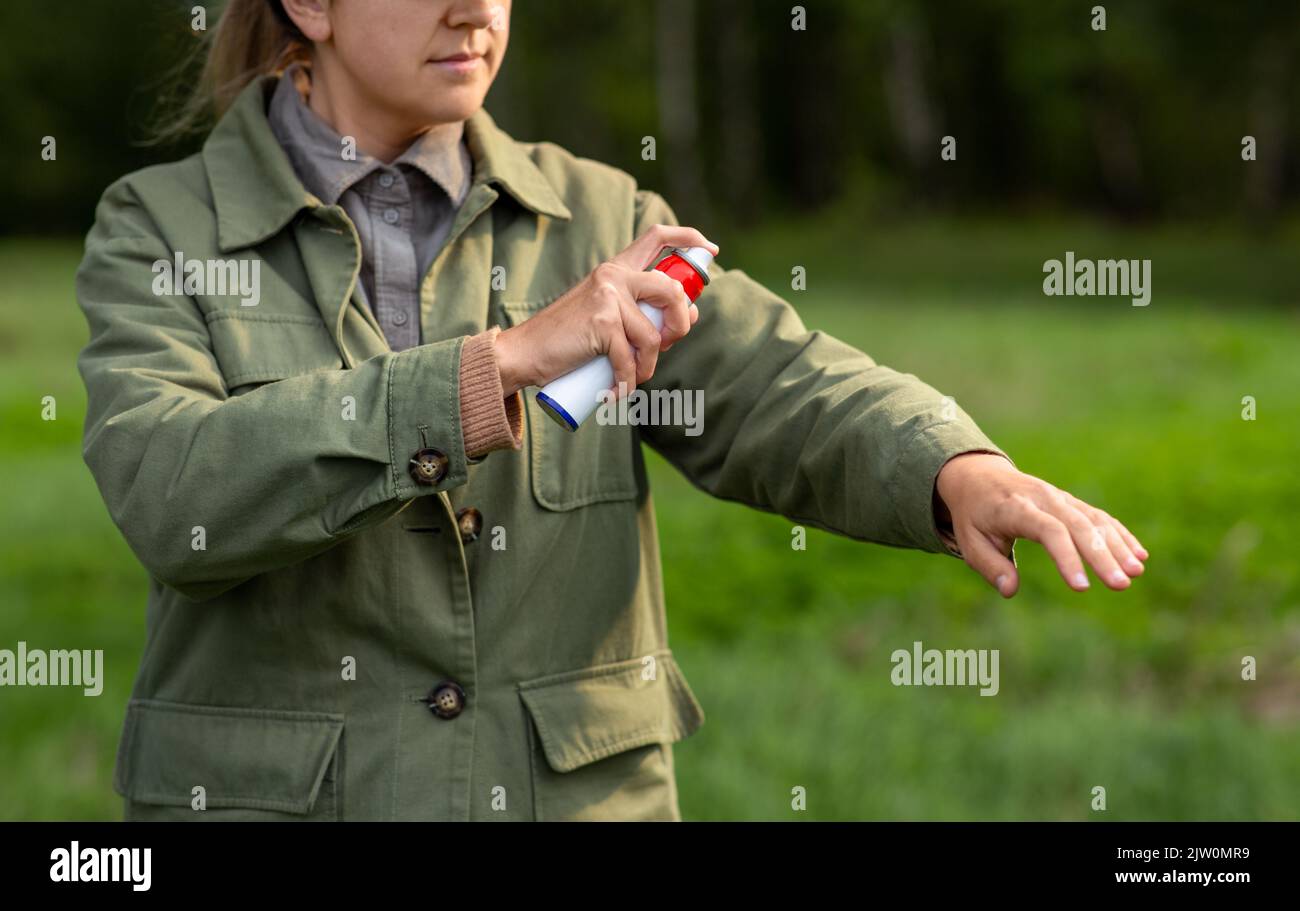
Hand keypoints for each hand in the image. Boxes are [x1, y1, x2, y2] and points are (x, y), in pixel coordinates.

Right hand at [494, 225, 718, 396]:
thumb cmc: (566, 340)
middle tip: (669, 345)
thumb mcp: (606, 316)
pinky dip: (627, 383)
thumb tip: (692, 314)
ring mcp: (607, 297)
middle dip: (682, 324)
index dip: (690, 239)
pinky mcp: (602, 323)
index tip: (711, 251)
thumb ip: (640, 312)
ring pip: (654, 335)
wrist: (524, 353)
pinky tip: (616, 393)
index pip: (658, 236)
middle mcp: (613, 275)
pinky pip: (631, 359)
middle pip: (672, 290)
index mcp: (616, 269)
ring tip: (632, 379)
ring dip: (649, 367)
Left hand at [934, 452, 1147, 597]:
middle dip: (1102, 556)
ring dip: (1118, 546)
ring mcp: (1060, 497)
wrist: (978, 476)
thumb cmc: (974, 516)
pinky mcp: (1071, 502)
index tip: (1082, 587)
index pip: (1048, 531)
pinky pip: (1099, 517)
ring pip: (1094, 520)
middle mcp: (1043, 498)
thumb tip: (1010, 590)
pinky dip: (1120, 535)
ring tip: (1136, 573)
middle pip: (1078, 526)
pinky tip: (1139, 556)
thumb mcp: (969, 541)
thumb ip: (989, 566)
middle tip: (1122, 584)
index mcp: (1015, 507)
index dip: (1067, 558)